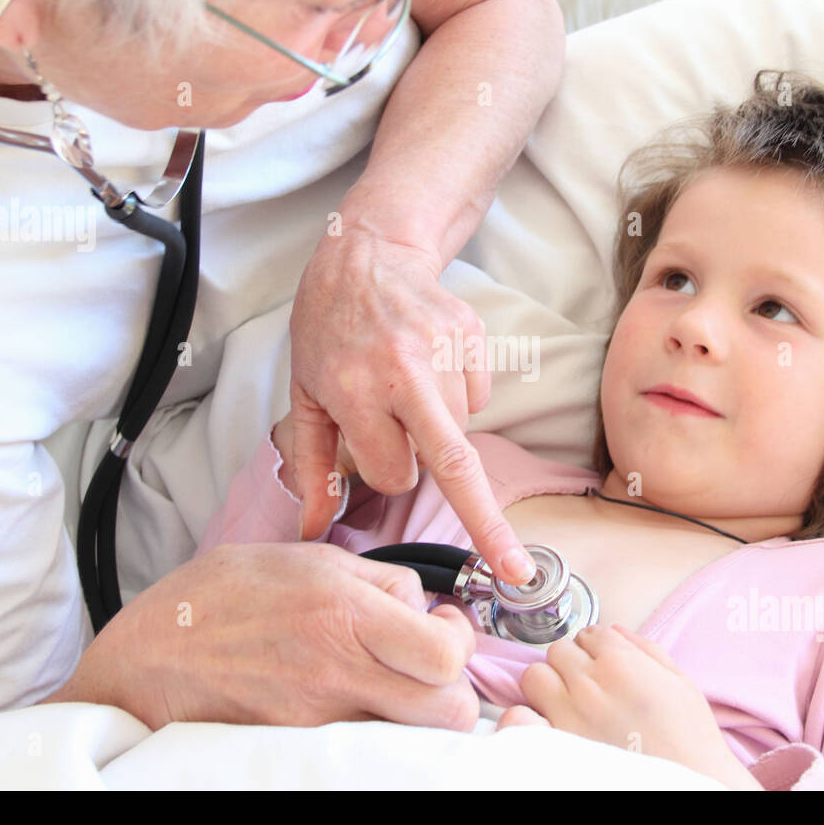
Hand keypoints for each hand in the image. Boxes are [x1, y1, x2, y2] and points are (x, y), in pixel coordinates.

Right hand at [41, 541, 479, 731]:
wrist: (145, 660)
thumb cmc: (217, 599)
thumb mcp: (304, 559)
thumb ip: (375, 579)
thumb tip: (421, 603)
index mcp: (345, 615)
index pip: (448, 655)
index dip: (460, 642)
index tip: (443, 628)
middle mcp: (339, 675)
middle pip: (449, 712)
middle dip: (452, 690)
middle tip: (427, 666)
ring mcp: (322, 723)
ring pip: (414, 736)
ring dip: (416, 712)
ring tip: (387, 683)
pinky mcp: (304, 751)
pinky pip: (366, 748)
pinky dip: (374, 731)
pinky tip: (350, 702)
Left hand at [287, 227, 533, 583]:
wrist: (367, 252)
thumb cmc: (327, 328)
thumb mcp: (305, 396)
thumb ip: (312, 468)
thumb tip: (311, 533)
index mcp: (356, 390)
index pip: (393, 473)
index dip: (385, 470)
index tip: (376, 456)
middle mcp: (404, 373)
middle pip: (456, 466)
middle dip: (488, 527)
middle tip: (518, 572)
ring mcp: (444, 352)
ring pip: (460, 432)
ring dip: (439, 427)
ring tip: (408, 384)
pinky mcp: (473, 338)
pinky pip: (479, 400)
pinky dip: (459, 399)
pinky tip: (431, 367)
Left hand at [495, 624, 762, 788]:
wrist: (686, 784)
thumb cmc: (689, 738)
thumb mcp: (680, 682)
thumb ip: (645, 649)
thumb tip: (615, 631)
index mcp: (621, 661)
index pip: (590, 633)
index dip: (598, 648)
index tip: (604, 665)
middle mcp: (589, 682)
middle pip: (559, 650)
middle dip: (572, 663)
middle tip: (588, 685)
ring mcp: (567, 713)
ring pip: (534, 674)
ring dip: (547, 683)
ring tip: (566, 703)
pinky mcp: (553, 743)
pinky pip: (518, 717)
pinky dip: (523, 717)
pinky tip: (541, 723)